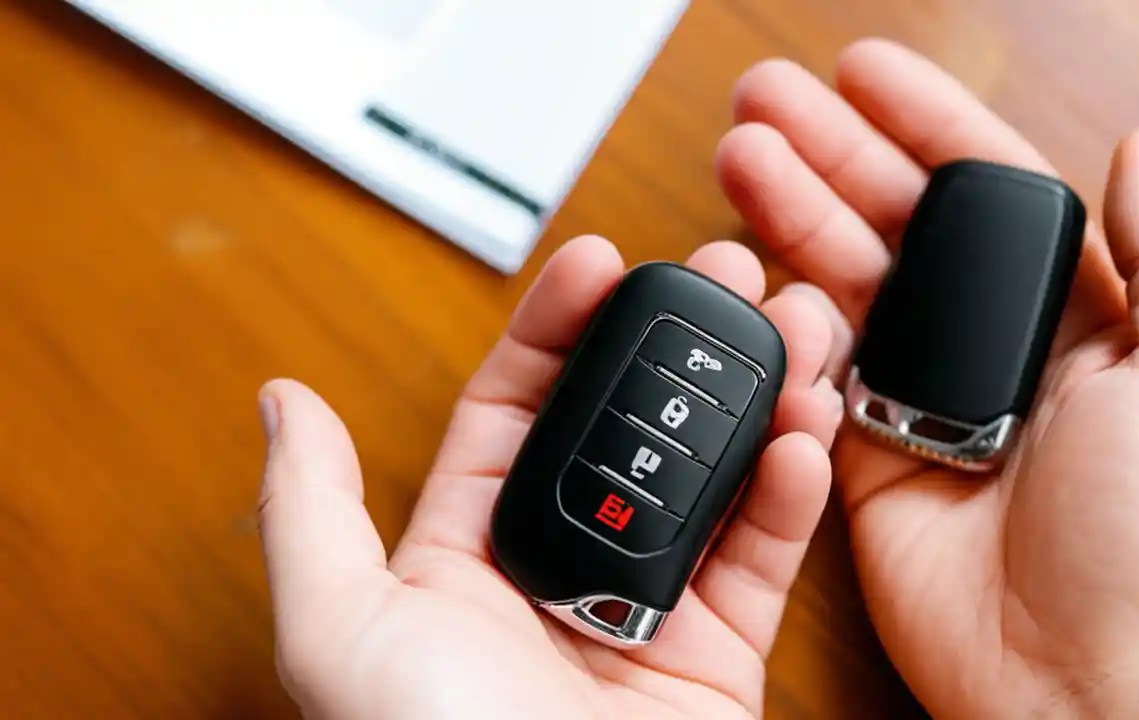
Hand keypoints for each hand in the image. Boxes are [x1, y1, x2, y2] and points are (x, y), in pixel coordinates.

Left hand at [255, 237, 847, 718]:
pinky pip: (762, 559)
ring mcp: (642, 611)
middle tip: (720, 275)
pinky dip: (787, 496)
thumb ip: (315, 513)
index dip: (554, 328)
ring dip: (750, 400)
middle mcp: (556, 574)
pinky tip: (800, 440)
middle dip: (674, 344)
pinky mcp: (719, 657)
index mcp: (461, 557)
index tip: (597, 262)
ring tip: (785, 332)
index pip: (512, 409)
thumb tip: (283, 401)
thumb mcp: (345, 634)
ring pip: (706, 478)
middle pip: (626, 426)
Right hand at [717, 39, 1138, 717]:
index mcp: (1075, 314)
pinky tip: (751, 272)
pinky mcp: (864, 456)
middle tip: (763, 102)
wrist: (1081, 680)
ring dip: (788, 215)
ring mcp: (920, 398)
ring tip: (737, 156)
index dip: (923, 122)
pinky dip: (782, 323)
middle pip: (894, 222)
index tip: (862, 75)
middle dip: (828, 152)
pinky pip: (811, 374)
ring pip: (841, 283)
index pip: (986, 189)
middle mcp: (991, 347)